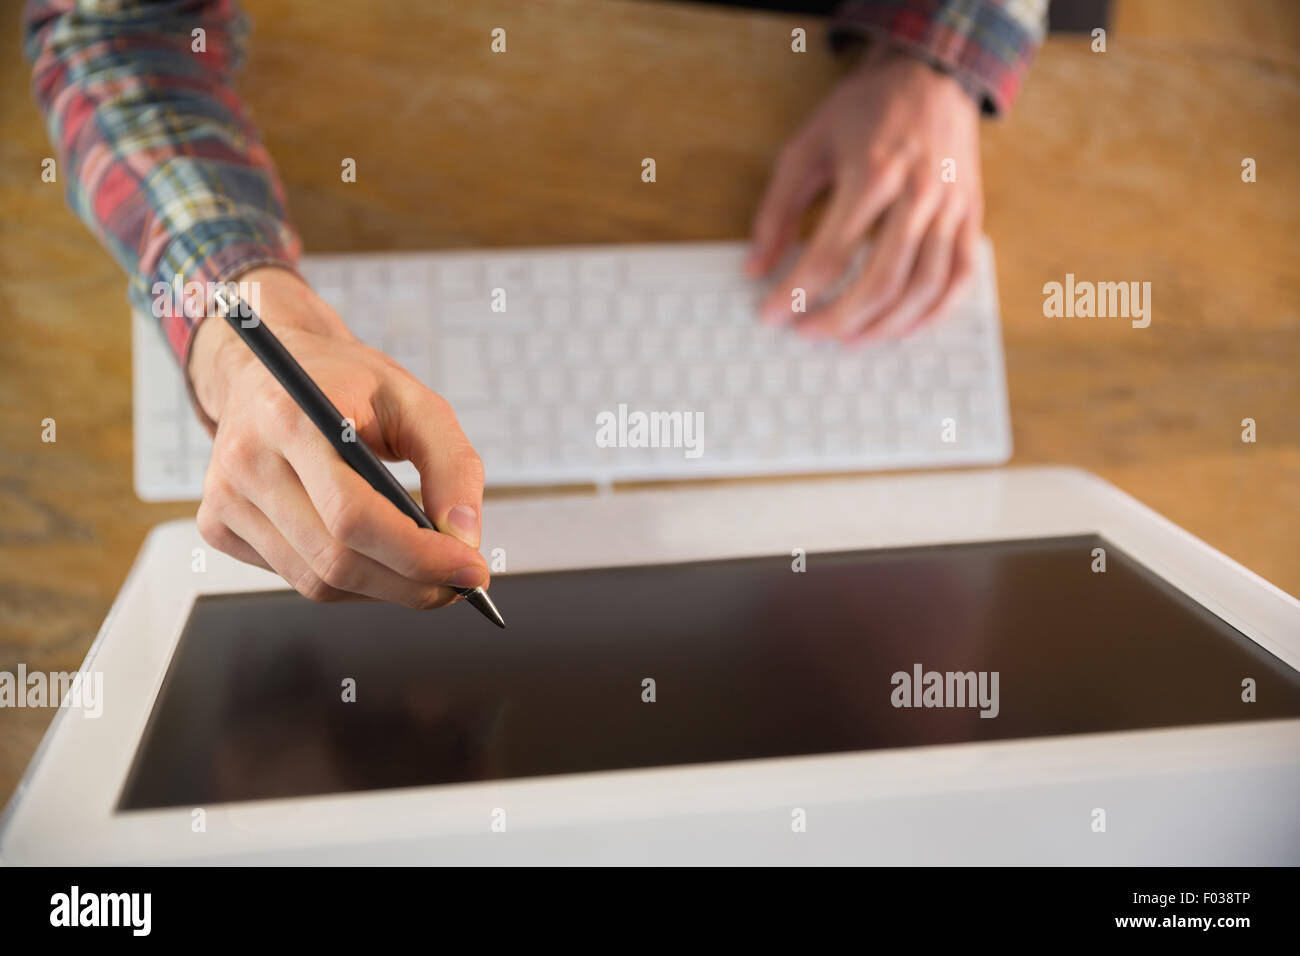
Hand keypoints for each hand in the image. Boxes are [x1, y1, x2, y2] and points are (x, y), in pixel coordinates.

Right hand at [188, 267, 489, 607]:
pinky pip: (296, 579)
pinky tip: (375, 558)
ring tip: (426, 572)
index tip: (469, 570)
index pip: (352, 514)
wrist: (269, 370)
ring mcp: (224, 498)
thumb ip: (453, 464)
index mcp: (290, 416)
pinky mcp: (218, 525)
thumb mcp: (414, 400)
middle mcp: (245, 461)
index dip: (416, 554)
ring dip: (385, 590)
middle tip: (459, 582)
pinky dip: (349, 584)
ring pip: (316, 582)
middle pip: (335, 559)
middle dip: (412, 583)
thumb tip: (464, 536)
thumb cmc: (346, 384)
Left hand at [747, 47, 981, 342]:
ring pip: (923, 287)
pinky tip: (905, 328)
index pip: (829, 255)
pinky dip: (935, 312)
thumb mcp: (806, 147)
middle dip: (839, 318)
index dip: (796, 294)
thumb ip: (777, 210)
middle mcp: (916, 195)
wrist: (931, 74)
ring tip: (850, 339)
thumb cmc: (864, 112)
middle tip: (809, 334)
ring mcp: (949, 207)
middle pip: (880, 280)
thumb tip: (755, 267)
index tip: (772, 315)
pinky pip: (959, 276)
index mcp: (870, 174)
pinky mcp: (970, 215)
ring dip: (884, 325)